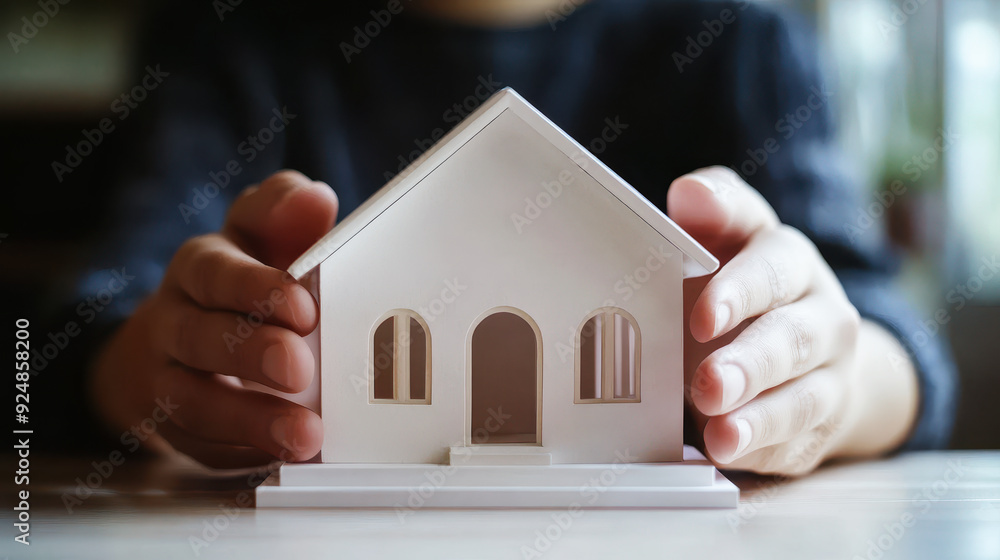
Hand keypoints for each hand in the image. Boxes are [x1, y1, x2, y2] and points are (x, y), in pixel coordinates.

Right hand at [88, 171, 337, 467]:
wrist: (179, 338)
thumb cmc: (243, 278)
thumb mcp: (260, 233)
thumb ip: (284, 210)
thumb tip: (315, 197)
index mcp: (198, 268)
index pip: (215, 273)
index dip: (253, 289)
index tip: (302, 307)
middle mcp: (173, 322)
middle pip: (198, 338)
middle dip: (249, 355)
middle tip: (299, 368)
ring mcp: (169, 379)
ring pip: (193, 402)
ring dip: (250, 420)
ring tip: (304, 434)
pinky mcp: (181, 428)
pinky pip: (203, 447)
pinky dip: (244, 453)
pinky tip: (286, 456)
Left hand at [669, 167, 866, 474]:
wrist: (809, 348)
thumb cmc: (744, 283)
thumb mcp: (730, 237)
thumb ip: (713, 212)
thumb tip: (689, 194)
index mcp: (791, 262)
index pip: (773, 268)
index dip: (740, 291)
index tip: (702, 316)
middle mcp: (821, 318)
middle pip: (793, 340)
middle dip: (750, 364)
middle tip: (708, 384)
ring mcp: (827, 377)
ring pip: (802, 399)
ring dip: (759, 418)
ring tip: (720, 433)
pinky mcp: (816, 428)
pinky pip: (795, 444)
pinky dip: (761, 452)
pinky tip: (730, 455)